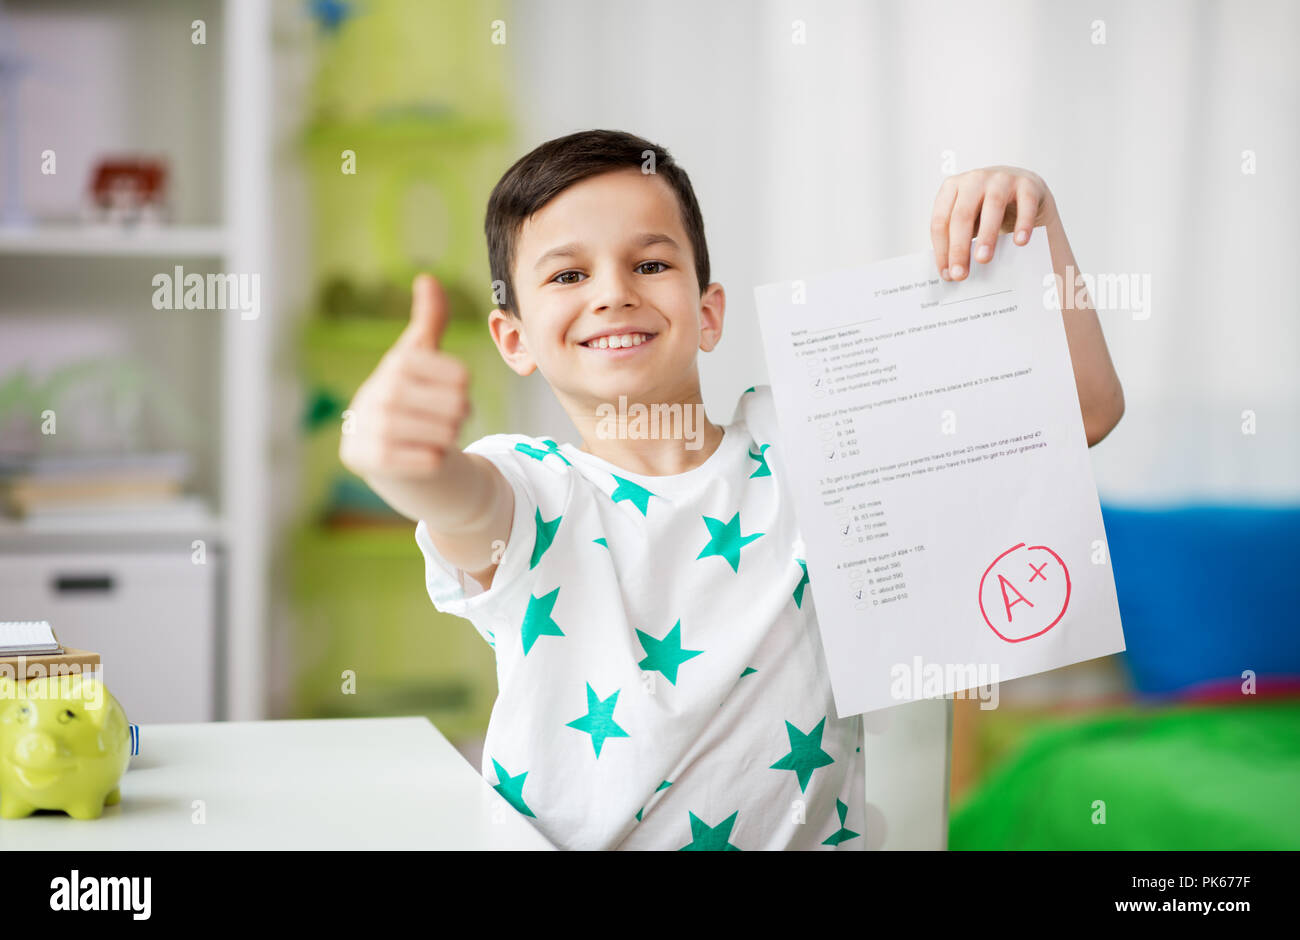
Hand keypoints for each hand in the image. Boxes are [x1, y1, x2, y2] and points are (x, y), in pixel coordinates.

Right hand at [339, 274, 472, 479]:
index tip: (440, 392)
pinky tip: (416, 454)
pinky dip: (432, 460)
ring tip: (425, 435)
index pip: (463, 378)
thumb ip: (429, 320)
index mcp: (399, 363)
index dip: (462, 390)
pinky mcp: (374, 459)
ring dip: (444, 439)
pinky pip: (429, 460)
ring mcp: (376, 426)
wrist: (377, 449)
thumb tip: (427, 278)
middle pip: (458, 406)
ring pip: (447, 434)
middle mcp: (383, 391)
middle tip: (435, 418)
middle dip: (456, 417)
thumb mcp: (417, 356)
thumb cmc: (407, 396)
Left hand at [930, 166, 1058, 280]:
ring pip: (992, 207)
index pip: (940, 221)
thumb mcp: (968, 218)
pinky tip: (1020, 242)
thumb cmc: (987, 207)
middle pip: (962, 215)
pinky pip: (1025, 204)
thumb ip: (957, 238)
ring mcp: (1001, 179)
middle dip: (959, 248)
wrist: (1022, 187)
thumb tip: (951, 272)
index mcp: (952, 188)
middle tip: (961, 273)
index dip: (942, 249)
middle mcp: (974, 180)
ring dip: (986, 236)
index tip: (947, 273)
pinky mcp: (1027, 184)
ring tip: (983, 259)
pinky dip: (1023, 223)